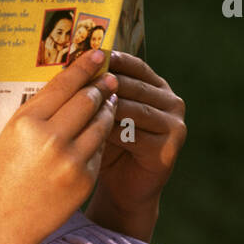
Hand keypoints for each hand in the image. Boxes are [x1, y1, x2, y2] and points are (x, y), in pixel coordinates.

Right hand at [0, 48, 118, 243]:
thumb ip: (23, 120)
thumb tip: (45, 96)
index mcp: (25, 124)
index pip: (63, 86)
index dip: (83, 67)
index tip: (95, 54)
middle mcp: (51, 139)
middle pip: (87, 100)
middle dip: (100, 85)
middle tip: (108, 76)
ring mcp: (72, 161)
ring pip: (101, 124)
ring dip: (108, 109)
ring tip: (111, 100)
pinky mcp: (85, 181)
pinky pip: (99, 151)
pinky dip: (101, 138)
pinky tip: (101, 132)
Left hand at [86, 51, 186, 237]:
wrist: (121, 188)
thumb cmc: (106, 146)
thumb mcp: (102, 113)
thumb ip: (98, 92)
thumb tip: (69, 65)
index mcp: (157, 87)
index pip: (135, 66)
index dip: (111, 59)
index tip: (85, 56)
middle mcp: (171, 102)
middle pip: (133, 86)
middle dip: (103, 83)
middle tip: (76, 81)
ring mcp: (175, 124)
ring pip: (134, 109)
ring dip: (106, 106)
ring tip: (78, 106)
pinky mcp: (169, 147)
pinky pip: (136, 135)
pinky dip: (112, 132)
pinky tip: (90, 132)